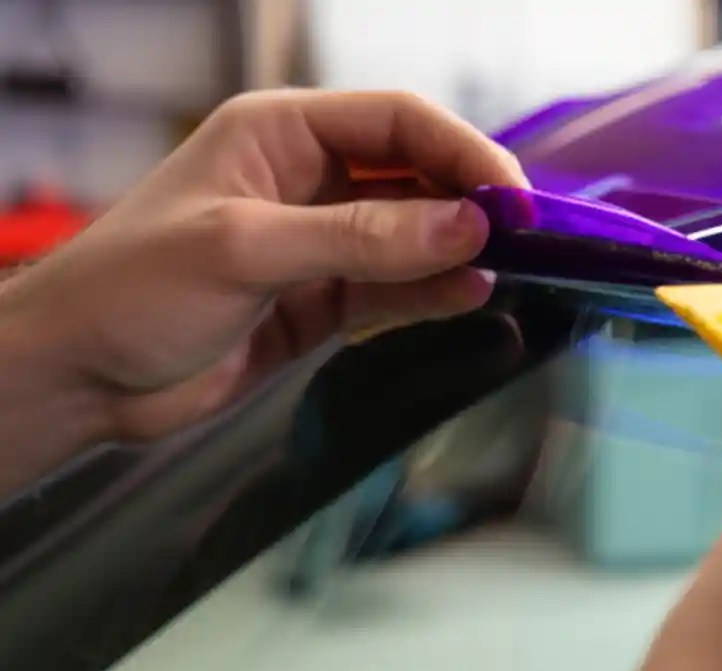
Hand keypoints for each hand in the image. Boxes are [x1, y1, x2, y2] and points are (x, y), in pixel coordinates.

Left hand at [0, 89, 526, 491]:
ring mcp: (321, 244)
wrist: (76, 380)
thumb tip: (469, 226)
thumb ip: (363, 238)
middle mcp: (309, 180)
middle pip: (415, 175)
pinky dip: (434, 293)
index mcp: (281, 134)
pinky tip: (470, 298)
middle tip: (526, 238)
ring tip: (509, 271)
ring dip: (459, 252)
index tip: (512, 197)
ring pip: (414, 236)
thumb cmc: (133, 291)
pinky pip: (396, 289)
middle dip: (469, 202)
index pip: (396, 121)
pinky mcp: (325, 302)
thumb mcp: (248, 250)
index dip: (462, 150)